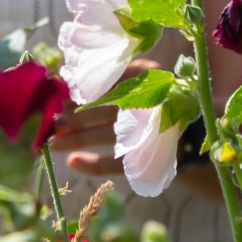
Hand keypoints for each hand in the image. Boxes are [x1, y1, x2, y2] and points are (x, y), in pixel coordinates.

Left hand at [46, 59, 160, 177]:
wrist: (190, 135)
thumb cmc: (154, 103)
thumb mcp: (140, 82)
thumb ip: (112, 80)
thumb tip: (65, 82)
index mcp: (147, 77)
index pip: (108, 82)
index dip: (81, 91)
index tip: (59, 96)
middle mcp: (150, 102)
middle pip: (104, 109)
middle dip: (75, 117)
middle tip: (52, 122)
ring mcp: (151, 131)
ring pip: (107, 135)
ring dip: (77, 138)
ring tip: (54, 143)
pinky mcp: (149, 157)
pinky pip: (117, 163)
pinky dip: (94, 164)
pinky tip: (72, 161)